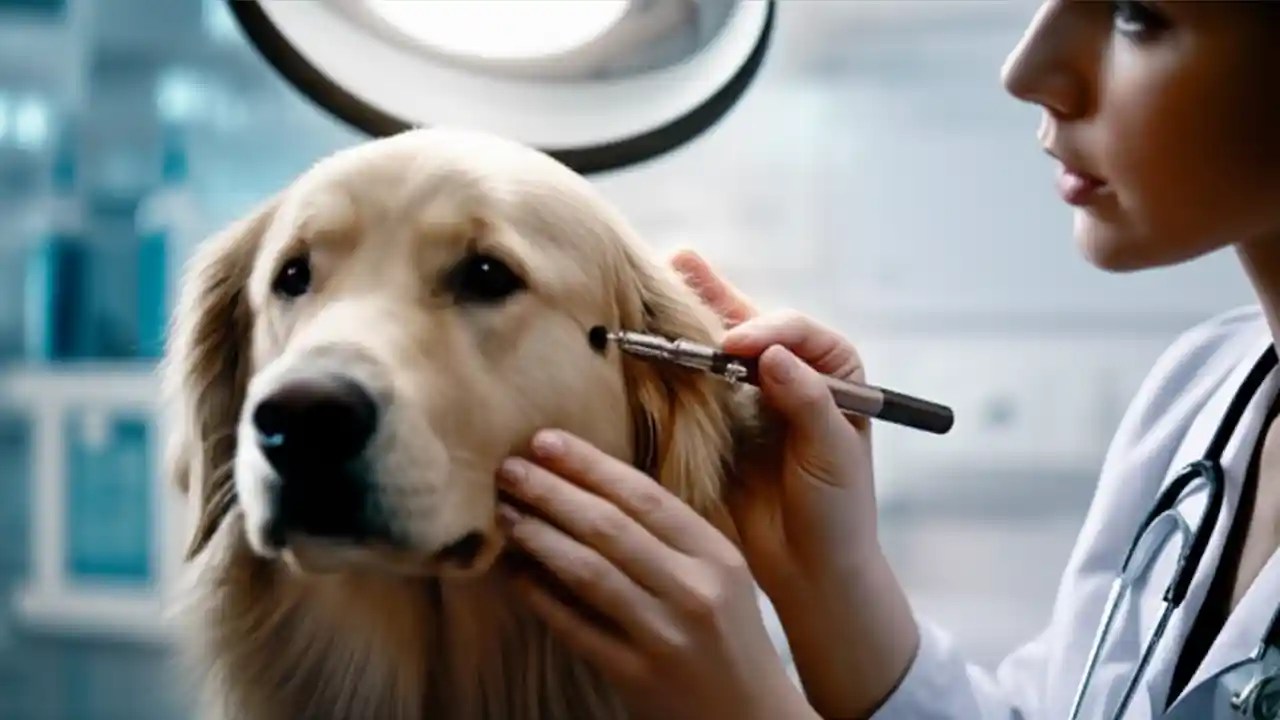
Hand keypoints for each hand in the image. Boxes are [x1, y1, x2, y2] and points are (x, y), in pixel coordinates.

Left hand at [496, 429, 816, 719]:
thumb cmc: (729, 638)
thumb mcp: (721, 576)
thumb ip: (670, 536)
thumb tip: (591, 486)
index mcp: (716, 555)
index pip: (645, 496)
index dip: (589, 464)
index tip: (545, 440)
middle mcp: (694, 591)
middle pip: (610, 527)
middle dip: (552, 492)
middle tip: (509, 468)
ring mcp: (664, 636)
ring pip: (588, 573)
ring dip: (539, 538)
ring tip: (507, 513)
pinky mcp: (635, 677)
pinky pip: (575, 627)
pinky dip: (540, 596)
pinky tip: (517, 574)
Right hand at [670, 249, 919, 718]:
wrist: (808, 570)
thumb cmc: (839, 513)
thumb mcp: (833, 457)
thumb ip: (808, 403)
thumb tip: (773, 356)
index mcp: (834, 374)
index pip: (798, 335)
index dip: (766, 332)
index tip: (736, 348)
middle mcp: (792, 374)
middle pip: (753, 323)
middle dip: (716, 294)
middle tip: (679, 262)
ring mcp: (751, 395)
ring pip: (718, 344)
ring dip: (689, 314)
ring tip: (660, 274)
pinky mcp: (718, 421)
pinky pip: (693, 382)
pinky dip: (672, 358)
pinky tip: (650, 333)